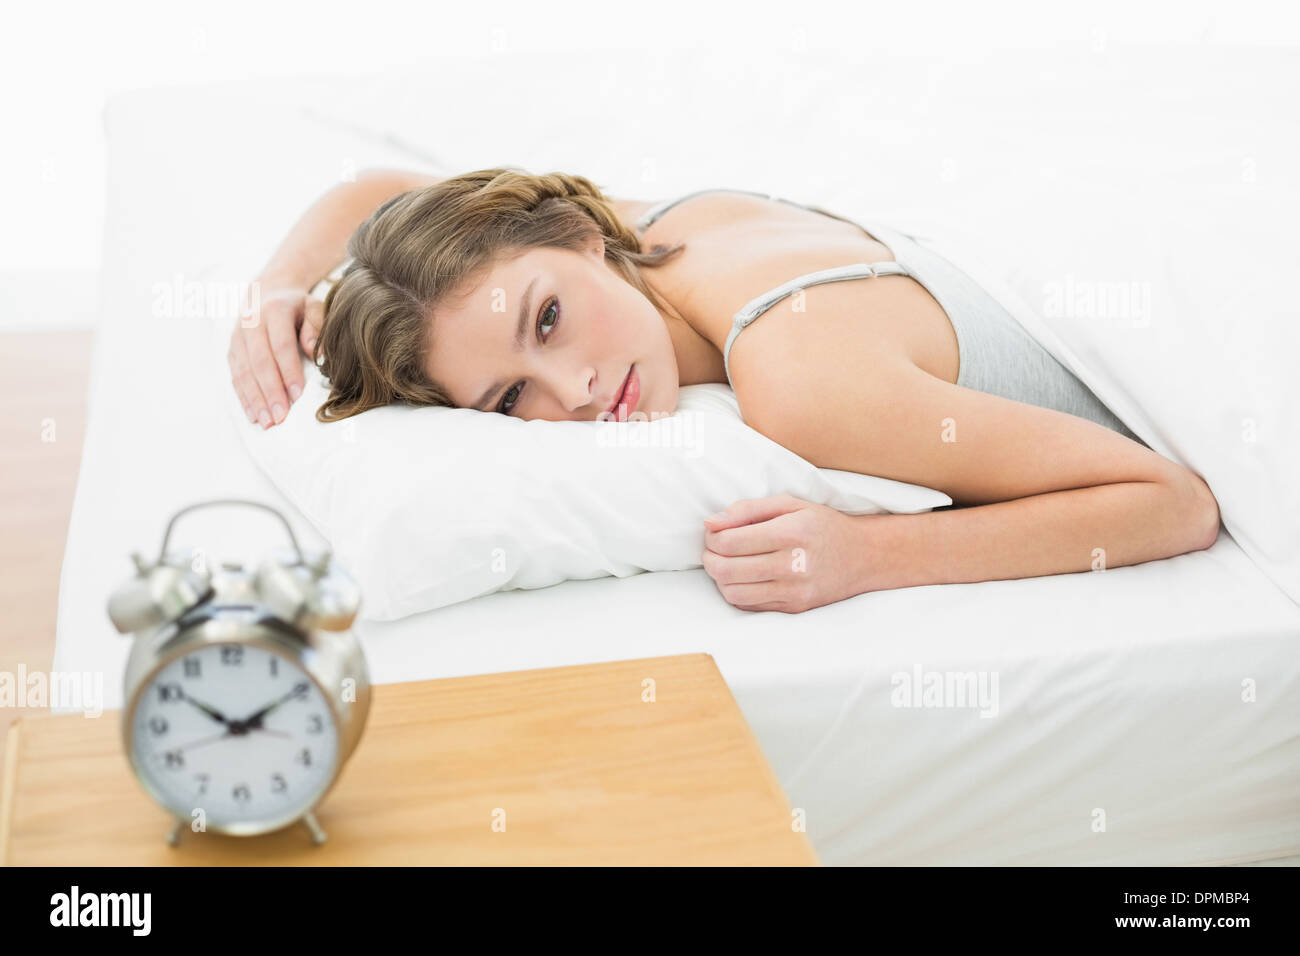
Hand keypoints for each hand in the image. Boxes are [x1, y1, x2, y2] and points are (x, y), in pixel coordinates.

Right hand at [228, 281, 324, 428]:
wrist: (266, 293)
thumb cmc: (297, 306)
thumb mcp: (313, 307)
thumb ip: (317, 328)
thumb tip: (318, 357)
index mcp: (274, 311)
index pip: (281, 346)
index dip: (289, 372)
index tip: (298, 396)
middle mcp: (251, 324)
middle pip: (259, 362)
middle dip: (270, 392)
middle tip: (281, 417)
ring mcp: (237, 338)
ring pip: (244, 372)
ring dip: (255, 400)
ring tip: (267, 422)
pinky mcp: (231, 351)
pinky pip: (235, 377)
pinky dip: (244, 398)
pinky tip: (253, 415)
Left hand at [702, 494, 881, 612]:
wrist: (863, 557)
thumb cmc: (822, 526)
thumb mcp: (789, 504)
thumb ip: (747, 509)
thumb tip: (711, 523)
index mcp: (791, 533)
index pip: (729, 542)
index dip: (712, 538)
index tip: (714, 532)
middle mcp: (793, 565)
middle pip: (726, 569)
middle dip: (709, 558)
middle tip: (712, 549)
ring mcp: (794, 591)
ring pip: (733, 592)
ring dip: (719, 578)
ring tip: (725, 563)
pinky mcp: (794, 608)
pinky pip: (749, 606)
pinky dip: (736, 591)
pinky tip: (743, 577)